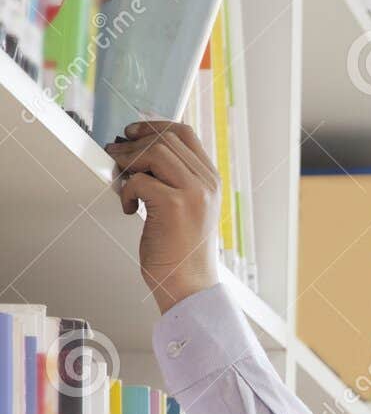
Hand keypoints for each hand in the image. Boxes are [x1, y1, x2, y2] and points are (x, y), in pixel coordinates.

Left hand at [104, 119, 221, 313]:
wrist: (190, 287)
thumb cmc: (183, 254)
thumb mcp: (188, 209)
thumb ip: (175, 180)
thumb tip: (140, 154)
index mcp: (211, 180)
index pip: (184, 133)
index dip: (154, 126)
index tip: (133, 132)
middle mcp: (206, 183)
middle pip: (165, 139)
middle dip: (134, 143)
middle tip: (115, 155)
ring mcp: (193, 193)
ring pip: (153, 153)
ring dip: (128, 162)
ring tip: (121, 180)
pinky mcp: (175, 206)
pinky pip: (140, 180)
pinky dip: (126, 191)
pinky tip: (129, 208)